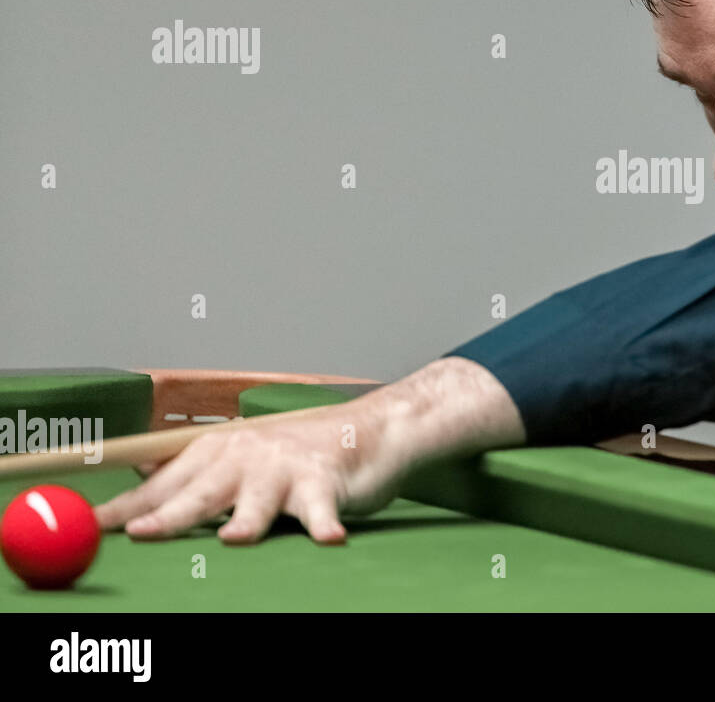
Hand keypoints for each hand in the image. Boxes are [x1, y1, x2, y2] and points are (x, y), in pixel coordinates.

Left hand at [95, 357, 525, 543]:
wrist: (367, 430)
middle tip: (139, 534)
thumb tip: (137, 481)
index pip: (162, 484)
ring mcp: (286, 468)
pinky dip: (325, 523)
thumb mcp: (240, 460)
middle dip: (168, 515)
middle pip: (200, 493)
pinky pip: (323, 508)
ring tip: (232, 539)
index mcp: (218, 452)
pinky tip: (328, 538)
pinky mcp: (326, 481)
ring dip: (247, 520)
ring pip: (259, 500)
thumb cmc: (298, 454)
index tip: (93, 524)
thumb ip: (196, 475)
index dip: (127, 506)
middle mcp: (246, 456)